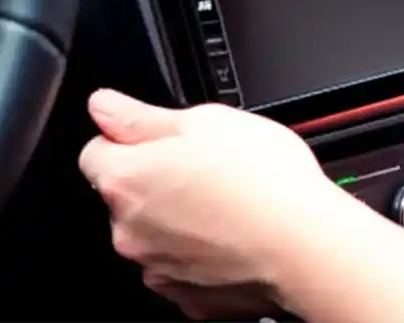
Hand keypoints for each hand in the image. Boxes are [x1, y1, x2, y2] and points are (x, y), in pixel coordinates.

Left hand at [78, 90, 336, 317]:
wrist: (306, 246)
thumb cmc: (264, 181)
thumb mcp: (207, 120)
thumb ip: (143, 116)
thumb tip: (104, 106)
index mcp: (127, 178)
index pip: (97, 150)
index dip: (130, 139)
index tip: (163, 139)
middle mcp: (129, 229)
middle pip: (127, 196)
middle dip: (158, 181)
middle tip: (210, 168)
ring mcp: (156, 268)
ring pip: (155, 234)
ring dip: (179, 220)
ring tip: (231, 204)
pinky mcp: (187, 297)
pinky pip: (183, 268)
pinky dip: (201, 255)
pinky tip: (235, 238)